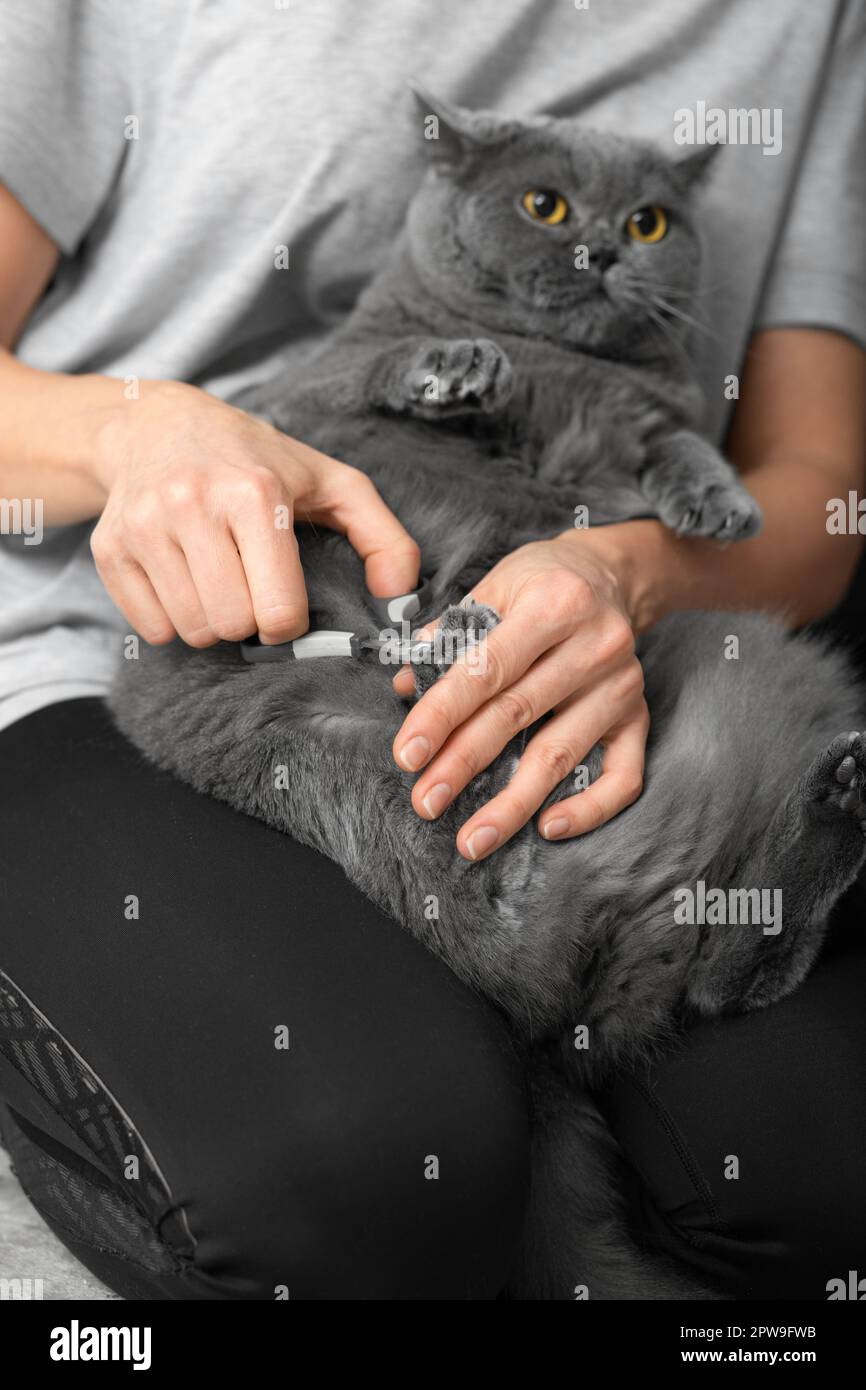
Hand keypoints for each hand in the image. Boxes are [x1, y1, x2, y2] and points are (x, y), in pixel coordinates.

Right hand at [90, 381, 418, 645]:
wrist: (156, 425)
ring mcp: (143, 527)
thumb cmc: (255, 458)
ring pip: (191, 631)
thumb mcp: (330, 482)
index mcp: (254, 491)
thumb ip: (382, 536)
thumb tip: (397, 596)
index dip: (290, 620)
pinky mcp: (110, 549)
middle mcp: (192, 504)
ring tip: (219, 581)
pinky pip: (150, 629)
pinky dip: (172, 619)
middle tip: (250, 588)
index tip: (287, 599)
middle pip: (232, 625)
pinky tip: (183, 580)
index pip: (278, 610)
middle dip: (249, 620)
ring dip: (212, 621)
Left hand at [391, 529, 648, 859]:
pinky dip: (590, 808)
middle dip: (463, 764)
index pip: (486, 670)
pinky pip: (624, 775)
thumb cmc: (543, 581)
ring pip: (561, 754)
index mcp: (553, 604)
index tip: (407, 755)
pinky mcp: (640, 716)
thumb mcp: (495, 585)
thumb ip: (450, 634)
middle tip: (425, 802)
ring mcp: (621, 685)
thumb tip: (407, 686)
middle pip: (517, 716)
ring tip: (471, 840)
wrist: (615, 573)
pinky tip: (548, 828)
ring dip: (512, 804)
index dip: (442, 715)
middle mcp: (595, 646)